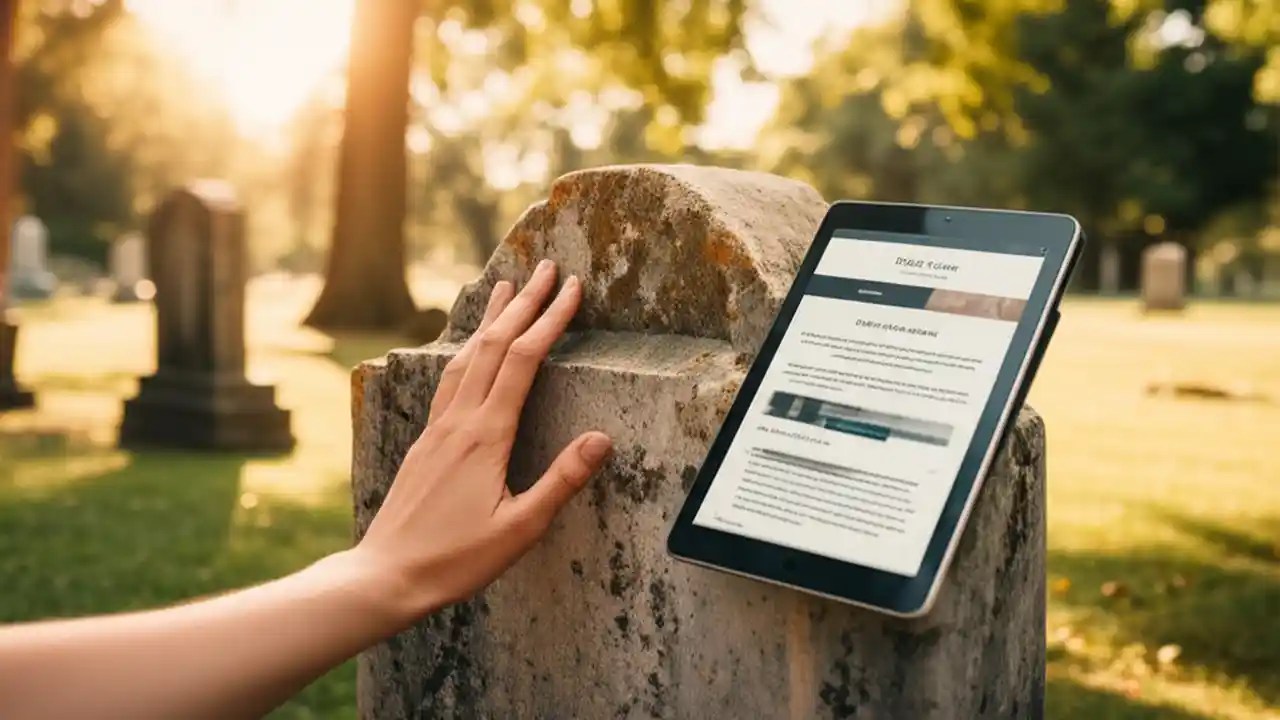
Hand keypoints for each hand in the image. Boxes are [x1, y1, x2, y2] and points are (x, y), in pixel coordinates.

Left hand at [355, 259, 612, 618]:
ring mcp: (437, 427)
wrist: (385, 575)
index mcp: (486, 436)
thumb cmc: (455, 559)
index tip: (571, 289)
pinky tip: (468, 348)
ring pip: (466, 356)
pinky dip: (466, 349)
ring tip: (504, 286)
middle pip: (494, 346)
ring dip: (490, 318)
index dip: (550, 320)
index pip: (524, 361)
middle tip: (546, 268)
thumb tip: (600, 438)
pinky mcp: (426, 440)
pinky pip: (449, 378)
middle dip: (524, 303)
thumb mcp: (520, 528)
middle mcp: (459, 421)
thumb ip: (561, 480)